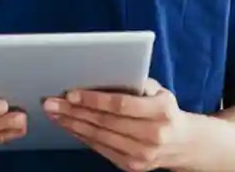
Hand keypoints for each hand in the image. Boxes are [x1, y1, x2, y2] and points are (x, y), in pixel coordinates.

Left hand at [43, 78, 193, 170]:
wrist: (183, 144)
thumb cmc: (164, 110)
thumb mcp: (159, 92)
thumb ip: (136, 83)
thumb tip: (103, 72)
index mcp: (161, 112)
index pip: (121, 105)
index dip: (94, 99)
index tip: (71, 93)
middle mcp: (152, 136)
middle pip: (105, 122)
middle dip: (74, 111)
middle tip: (51, 102)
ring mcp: (141, 155)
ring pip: (99, 137)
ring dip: (72, 125)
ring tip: (54, 113)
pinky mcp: (131, 166)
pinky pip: (100, 149)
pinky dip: (82, 136)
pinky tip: (69, 126)